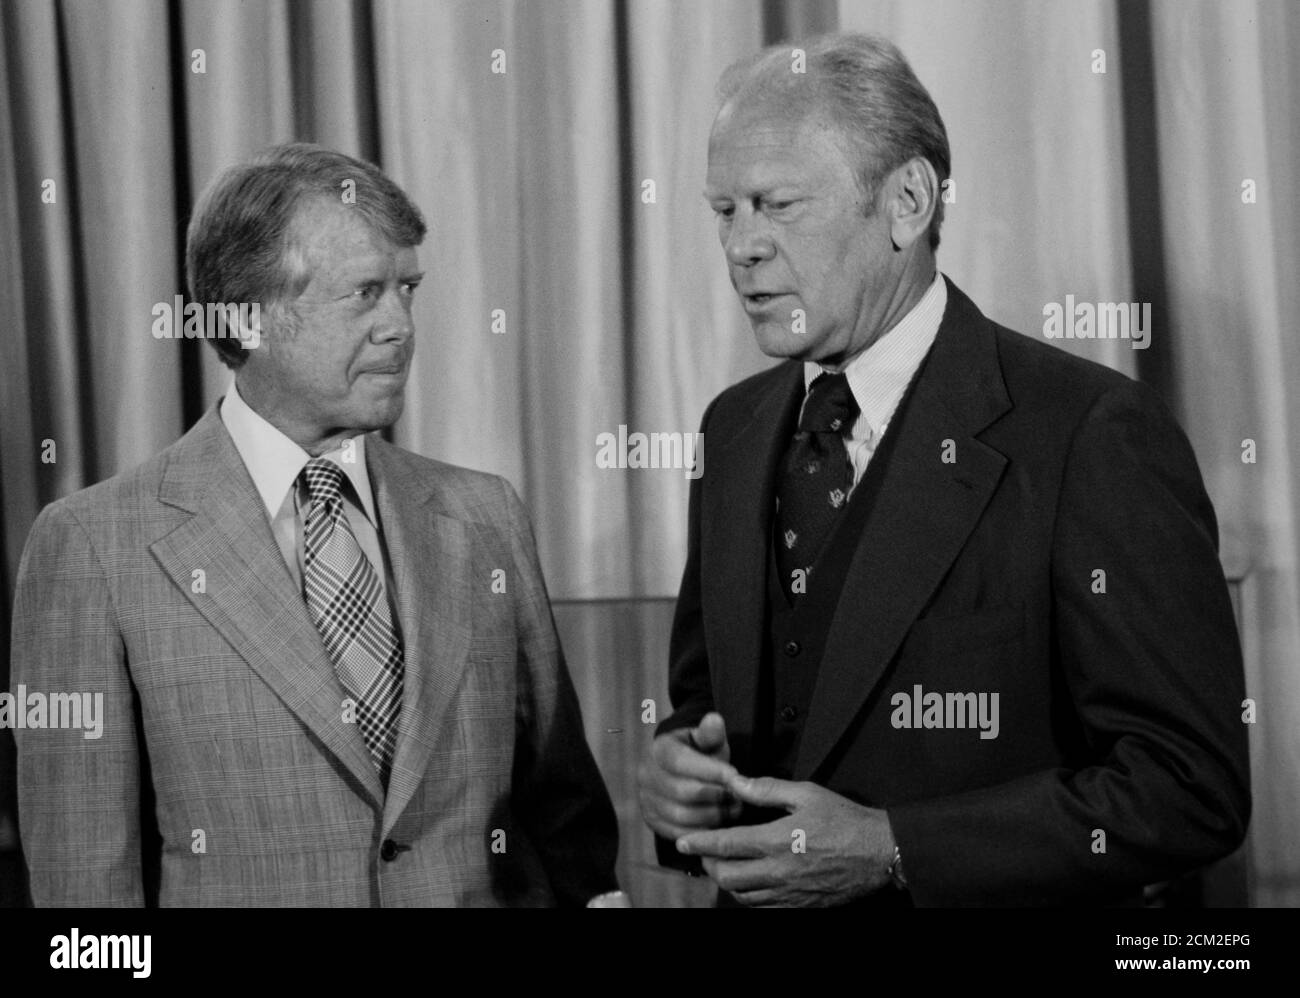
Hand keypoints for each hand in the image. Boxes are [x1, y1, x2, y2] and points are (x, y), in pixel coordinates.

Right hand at [638, 712, 743, 840]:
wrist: (684, 773)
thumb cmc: (701, 755)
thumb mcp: (708, 740)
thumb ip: (711, 732)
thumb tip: (714, 719)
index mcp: (659, 749)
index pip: (681, 761)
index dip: (710, 771)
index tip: (735, 776)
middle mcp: (646, 774)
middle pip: (683, 792)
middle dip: (715, 796)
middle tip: (739, 798)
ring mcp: (647, 800)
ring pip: (682, 816)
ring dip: (712, 816)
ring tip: (732, 810)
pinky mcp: (653, 821)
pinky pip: (678, 834)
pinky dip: (701, 831)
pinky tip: (718, 823)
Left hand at [675, 774, 895, 906]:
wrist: (879, 853)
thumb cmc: (845, 820)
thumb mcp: (806, 793)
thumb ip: (767, 789)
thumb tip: (736, 781)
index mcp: (776, 841)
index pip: (725, 845)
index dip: (699, 844)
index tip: (683, 842)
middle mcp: (778, 871)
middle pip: (727, 877)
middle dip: (710, 865)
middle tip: (706, 853)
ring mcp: (789, 893)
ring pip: (743, 896)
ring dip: (727, 882)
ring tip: (725, 866)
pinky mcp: (800, 905)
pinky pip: (763, 907)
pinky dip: (749, 896)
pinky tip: (750, 882)